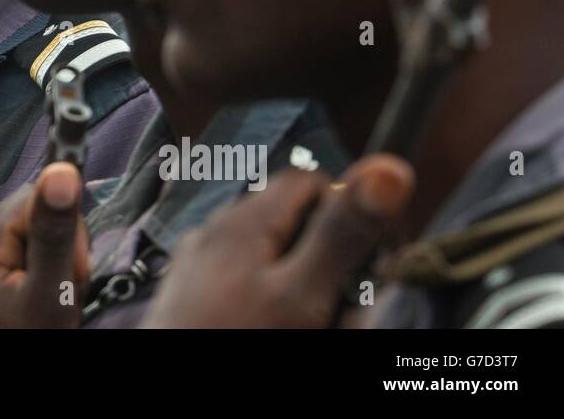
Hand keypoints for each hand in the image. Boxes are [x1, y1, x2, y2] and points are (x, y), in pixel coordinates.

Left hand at [0, 163, 89, 327]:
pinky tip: (22, 308)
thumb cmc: (26, 349)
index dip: (65, 232)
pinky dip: (19, 279)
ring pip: (15, 240)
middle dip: (52, 251)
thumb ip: (56, 233)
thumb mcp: (51, 296)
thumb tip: (62, 169)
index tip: (71, 271)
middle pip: (24, 219)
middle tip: (57, 296)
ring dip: (40, 267)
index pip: (34, 199)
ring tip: (41, 307)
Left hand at [143, 155, 414, 327]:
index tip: (370, 255)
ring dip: (302, 283)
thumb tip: (388, 167)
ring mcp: (198, 261)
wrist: (175, 396)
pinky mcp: (190, 293)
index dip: (347, 210)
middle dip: (326, 256)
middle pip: (290, 219)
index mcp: (242, 218)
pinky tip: (277, 326)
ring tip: (313, 322)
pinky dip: (271, 299)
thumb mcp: (300, 292)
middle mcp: (215, 230)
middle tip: (344, 304)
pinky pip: (244, 282)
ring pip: (270, 255)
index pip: (310, 179)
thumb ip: (339, 234)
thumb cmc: (236, 342)